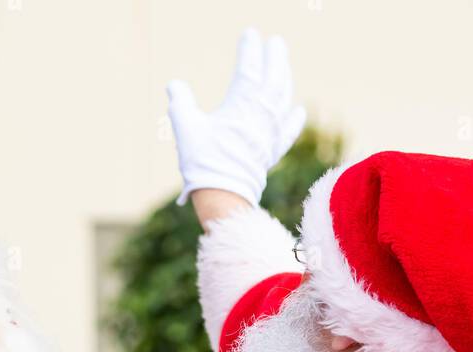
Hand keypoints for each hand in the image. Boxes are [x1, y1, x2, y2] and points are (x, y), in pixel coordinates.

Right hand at [167, 27, 305, 206]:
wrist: (224, 196)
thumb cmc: (203, 161)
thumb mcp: (185, 127)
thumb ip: (181, 103)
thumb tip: (174, 85)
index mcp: (241, 105)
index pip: (248, 69)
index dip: (249, 50)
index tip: (250, 33)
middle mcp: (261, 116)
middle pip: (274, 79)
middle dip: (275, 58)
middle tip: (276, 42)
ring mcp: (270, 134)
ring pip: (283, 100)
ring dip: (285, 80)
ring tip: (284, 67)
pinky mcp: (272, 152)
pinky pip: (288, 131)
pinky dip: (294, 119)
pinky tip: (298, 110)